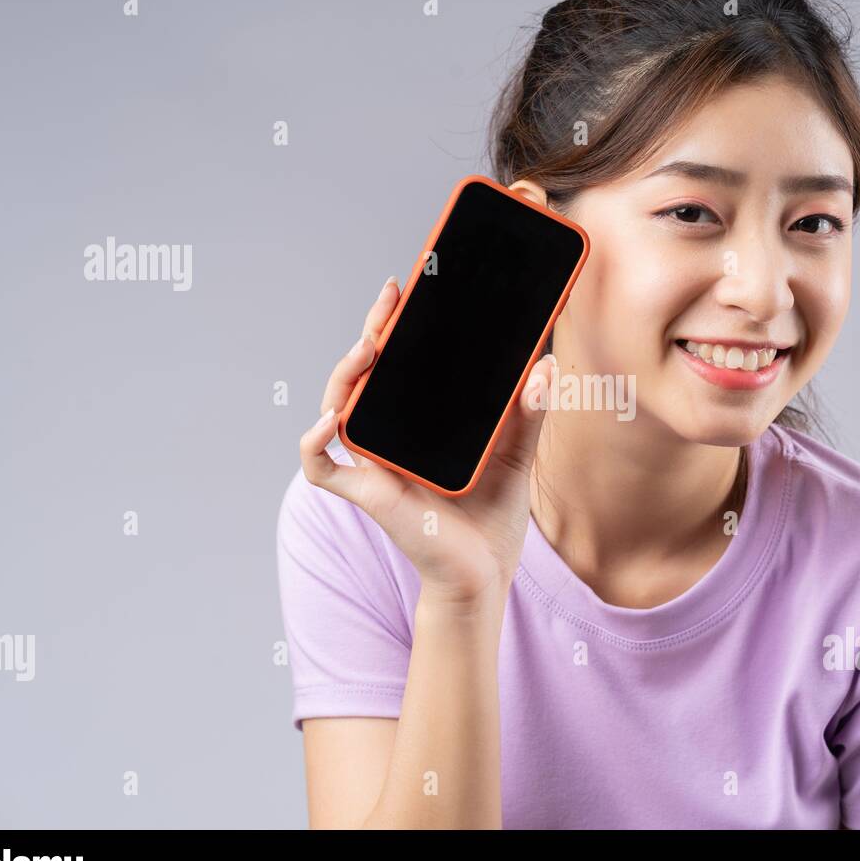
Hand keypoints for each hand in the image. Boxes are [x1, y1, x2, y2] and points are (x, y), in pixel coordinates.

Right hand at [299, 275, 556, 605]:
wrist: (485, 573)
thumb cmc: (492, 516)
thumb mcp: (517, 454)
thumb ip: (530, 411)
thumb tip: (545, 364)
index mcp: (421, 419)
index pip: (401, 361)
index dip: (396, 323)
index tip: (409, 287)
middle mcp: (390, 434)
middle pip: (365, 372)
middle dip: (371, 330)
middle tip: (392, 297)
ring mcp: (372, 461)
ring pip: (336, 405)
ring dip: (344, 373)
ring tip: (368, 348)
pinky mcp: (365, 492)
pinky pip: (321, 465)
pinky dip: (313, 441)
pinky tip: (328, 419)